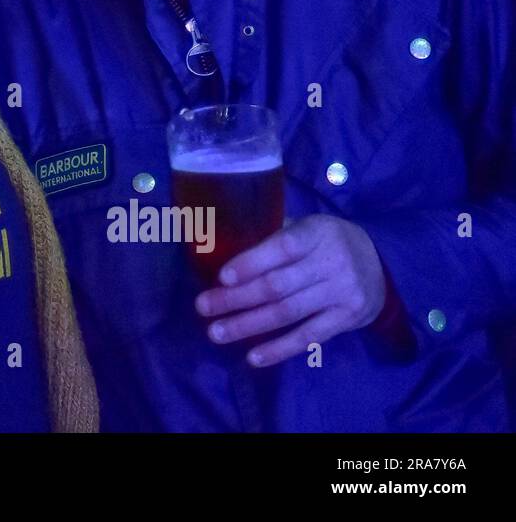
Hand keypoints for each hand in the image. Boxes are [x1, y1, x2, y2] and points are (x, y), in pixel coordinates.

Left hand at [193, 214, 385, 366]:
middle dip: (236, 298)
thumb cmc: (326, 241)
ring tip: (217, 333)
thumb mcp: (308, 226)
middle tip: (203, 307)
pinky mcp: (347, 319)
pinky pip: (308, 337)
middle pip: (278, 285)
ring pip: (287, 313)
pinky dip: (279, 349)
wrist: (382, 265)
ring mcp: (342, 293)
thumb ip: (275, 236)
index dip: (251, 263)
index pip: (282, 247)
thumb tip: (223, 247)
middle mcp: (332, 262)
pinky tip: (253, 357)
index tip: (222, 277)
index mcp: (317, 233)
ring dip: (248, 325)